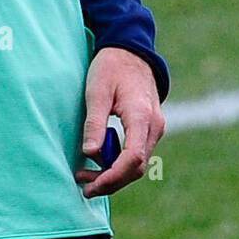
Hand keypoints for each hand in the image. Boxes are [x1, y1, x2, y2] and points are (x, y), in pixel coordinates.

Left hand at [75, 47, 165, 197]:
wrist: (131, 52)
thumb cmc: (111, 68)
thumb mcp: (96, 91)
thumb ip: (94, 123)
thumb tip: (90, 153)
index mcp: (141, 116)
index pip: (133, 158)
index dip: (113, 176)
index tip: (92, 185)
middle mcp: (154, 126)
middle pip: (136, 167)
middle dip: (110, 181)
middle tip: (84, 186)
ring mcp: (155, 128)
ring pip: (138, 164)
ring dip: (114, 174)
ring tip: (85, 174)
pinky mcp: (150, 129)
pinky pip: (137, 154)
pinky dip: (119, 163)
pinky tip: (99, 162)